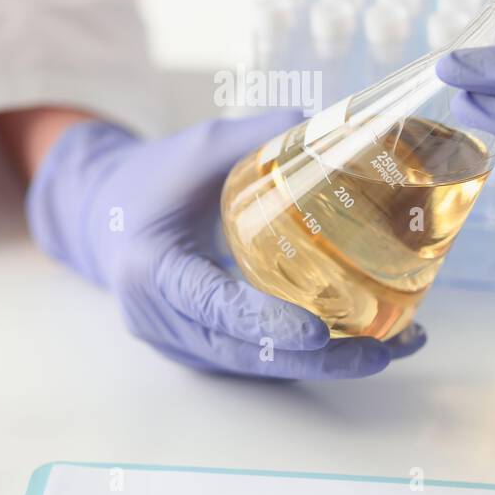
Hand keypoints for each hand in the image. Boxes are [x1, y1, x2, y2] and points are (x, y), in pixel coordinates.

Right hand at [26, 111, 426, 376]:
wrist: (103, 216)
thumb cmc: (152, 179)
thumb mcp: (199, 148)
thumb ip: (262, 139)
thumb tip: (337, 126)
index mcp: (150, 266)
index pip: (211, 303)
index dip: (264, 322)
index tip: (317, 332)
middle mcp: (159, 318)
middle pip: (244, 354)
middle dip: (317, 360)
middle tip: (382, 349)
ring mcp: (176, 343)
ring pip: (255, 367)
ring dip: (323, 365)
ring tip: (391, 347)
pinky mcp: (197, 351)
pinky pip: (254, 362)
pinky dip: (304, 358)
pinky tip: (358, 343)